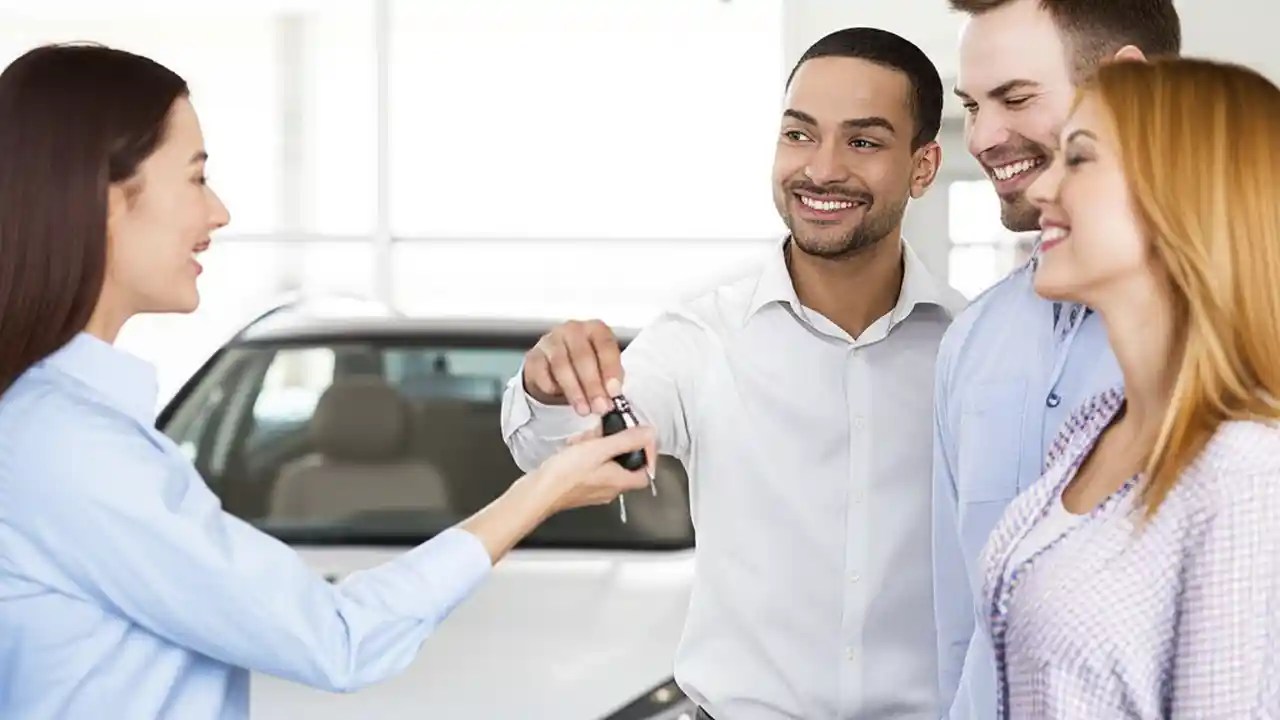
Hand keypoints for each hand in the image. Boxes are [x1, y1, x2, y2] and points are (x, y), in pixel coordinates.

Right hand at [523, 319, 622, 415]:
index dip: (611, 370)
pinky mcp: (533, 356)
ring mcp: (551, 341)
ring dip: (575, 391)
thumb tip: (613, 396)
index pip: (606, 346)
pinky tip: (559, 398)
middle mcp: (573, 330)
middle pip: (583, 357)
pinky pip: (542, 373)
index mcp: (596, 329)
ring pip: (562, 365)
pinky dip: (551, 388)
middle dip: (593, 386)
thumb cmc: (585, 367)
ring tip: (584, 410)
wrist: (554, 367)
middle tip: (600, 407)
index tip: (614, 392)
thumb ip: (609, 380)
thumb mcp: (603, 369)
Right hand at [532, 423, 655, 514]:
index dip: (646, 453)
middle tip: (602, 435)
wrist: (537, 493)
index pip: (647, 471)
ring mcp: (593, 489)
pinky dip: (583, 454)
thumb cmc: (565, 476)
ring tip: (582, 441)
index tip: (638, 437)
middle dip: (614, 444)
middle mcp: (609, 489)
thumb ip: (626, 440)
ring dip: (595, 446)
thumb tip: (649, 433)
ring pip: (604, 462)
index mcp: (620, 482)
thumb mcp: (599, 449)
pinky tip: (572, 448)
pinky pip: (588, 466)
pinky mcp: (578, 487)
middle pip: (624, 463)